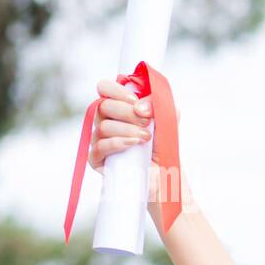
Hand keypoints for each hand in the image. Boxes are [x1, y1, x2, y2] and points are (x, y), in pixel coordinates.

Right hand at [87, 77, 187, 232]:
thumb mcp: (168, 120)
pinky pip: (99, 147)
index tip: (134, 101)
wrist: (166, 175)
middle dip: (127, 112)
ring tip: (145, 138)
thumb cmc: (163, 146)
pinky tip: (132, 145)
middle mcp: (105, 122)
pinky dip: (117, 143)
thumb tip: (139, 107)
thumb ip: (159, 104)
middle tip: (146, 123)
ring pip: (103, 127)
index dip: (116, 91)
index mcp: (119, 108)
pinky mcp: (97, 160)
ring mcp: (99, 141)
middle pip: (103, 106)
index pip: (104, 88)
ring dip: (127, 130)